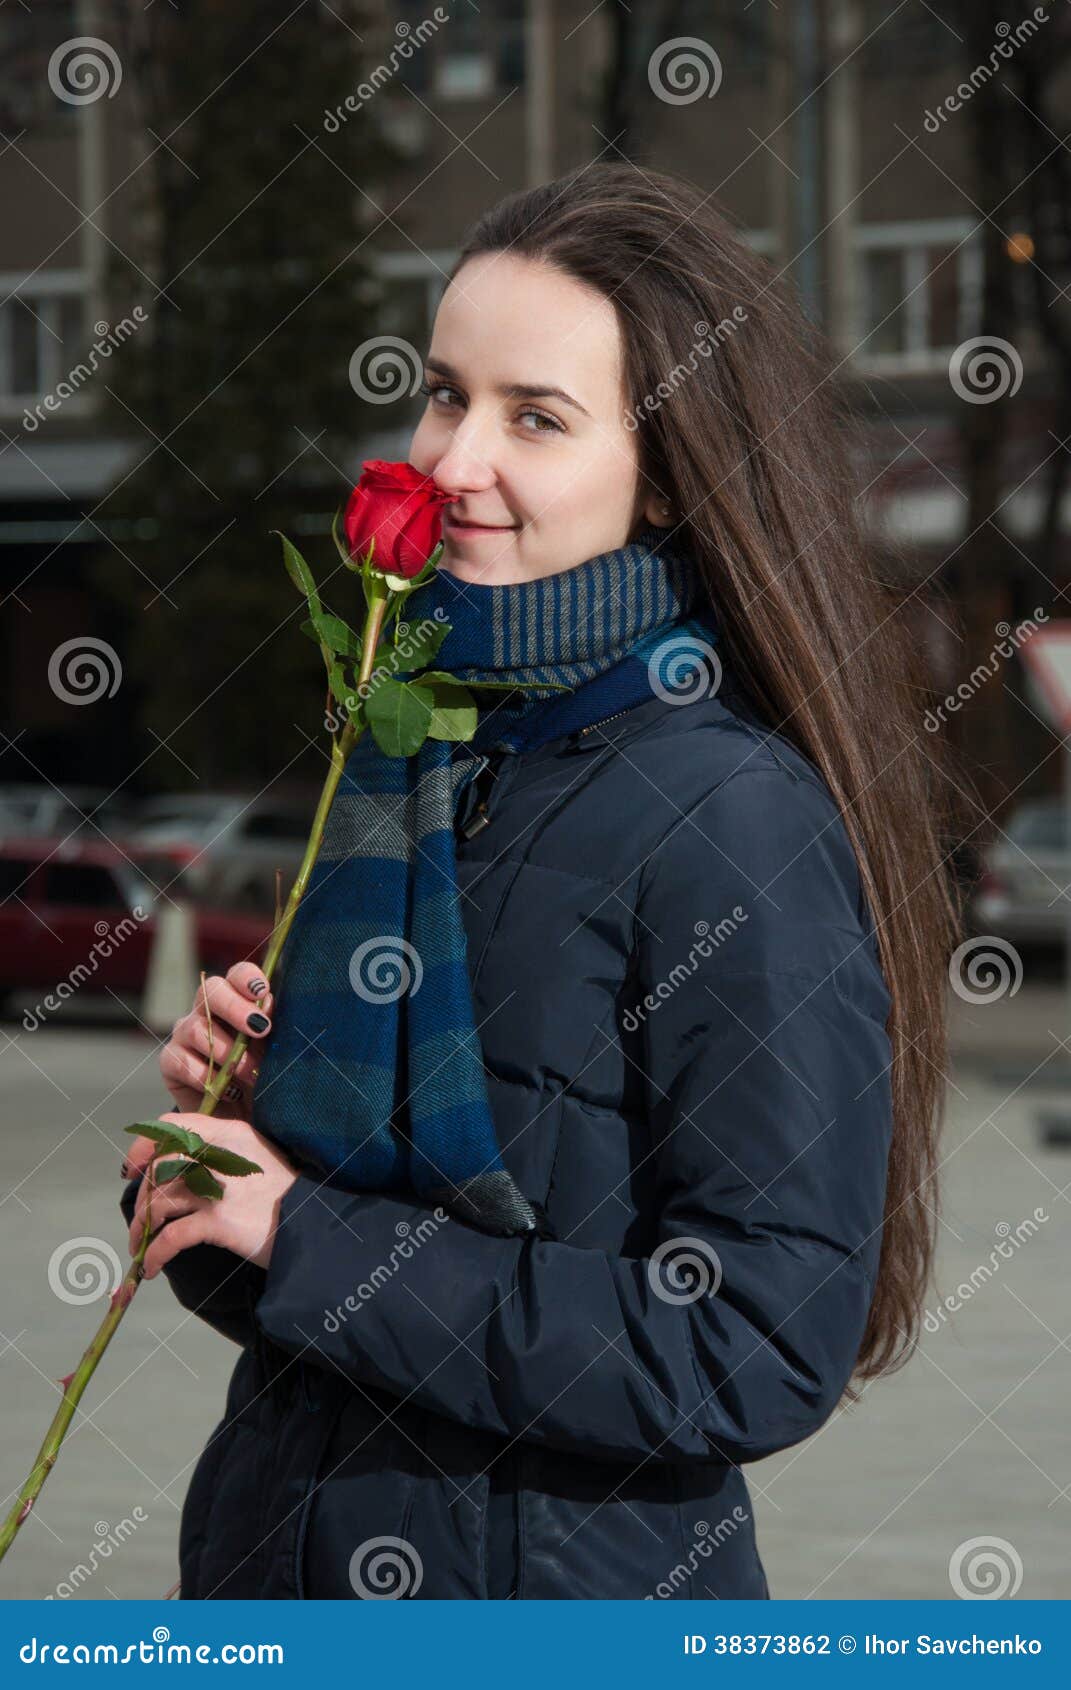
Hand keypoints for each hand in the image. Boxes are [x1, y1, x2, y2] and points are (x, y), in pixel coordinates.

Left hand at [126, 1112, 298, 1276]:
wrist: (317, 1221)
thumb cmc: (286, 1193)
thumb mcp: (256, 1156)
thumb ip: (222, 1153)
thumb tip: (180, 1170)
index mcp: (228, 1133)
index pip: (171, 1128)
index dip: (143, 1148)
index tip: (132, 1171)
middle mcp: (219, 1155)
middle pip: (159, 1168)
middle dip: (143, 1198)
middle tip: (142, 1222)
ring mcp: (218, 1188)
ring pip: (159, 1203)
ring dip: (141, 1228)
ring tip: (140, 1247)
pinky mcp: (219, 1222)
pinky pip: (171, 1238)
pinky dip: (154, 1254)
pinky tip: (151, 1267)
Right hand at [159, 961, 273, 1116]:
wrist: (238, 1119)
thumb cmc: (260, 1078)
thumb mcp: (271, 1054)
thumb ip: (268, 1027)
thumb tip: (267, 1002)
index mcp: (236, 1000)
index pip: (237, 975)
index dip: (247, 978)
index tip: (263, 991)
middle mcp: (206, 1010)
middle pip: (211, 990)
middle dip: (236, 1008)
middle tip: (260, 1028)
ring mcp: (185, 1033)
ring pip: (198, 1029)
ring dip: (227, 1053)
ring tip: (250, 1074)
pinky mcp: (170, 1061)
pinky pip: (182, 1061)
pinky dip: (207, 1077)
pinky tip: (229, 1091)